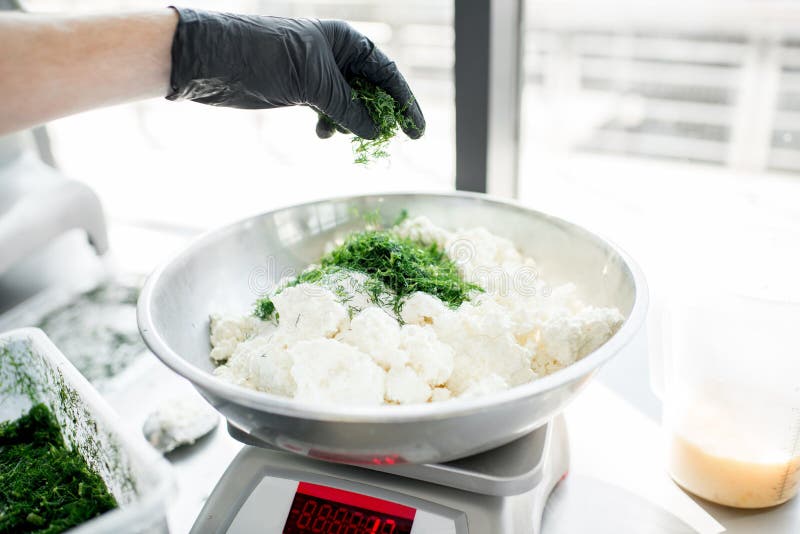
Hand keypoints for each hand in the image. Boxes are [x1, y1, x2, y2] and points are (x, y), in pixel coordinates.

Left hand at [167, 7, 424, 139]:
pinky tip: (324, 133)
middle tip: (392, 140)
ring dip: (354, 122)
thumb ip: (348, 108)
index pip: (387, 73)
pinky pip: (329, 110)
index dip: (405, 102)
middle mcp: (335, 55)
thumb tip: (375, 132)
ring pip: (350, 102)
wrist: (214, 61)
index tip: (416, 131)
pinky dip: (332, 124)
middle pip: (372, 88)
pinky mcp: (301, 89)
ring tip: (349, 137)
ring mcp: (318, 73)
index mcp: (345, 41)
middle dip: (381, 114)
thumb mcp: (314, 84)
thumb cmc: (265, 58)